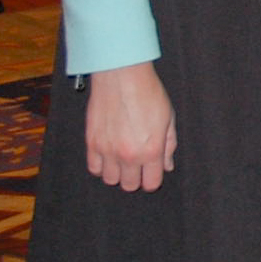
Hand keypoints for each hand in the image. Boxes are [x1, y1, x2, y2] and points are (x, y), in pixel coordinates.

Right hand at [85, 61, 175, 191]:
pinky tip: (108, 155)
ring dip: (117, 173)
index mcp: (151, 151)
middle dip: (135, 178)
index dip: (152, 180)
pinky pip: (94, 168)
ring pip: (110, 180)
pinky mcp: (91, 143)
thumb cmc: (149, 93)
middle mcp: (128, 155)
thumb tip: (167, 166)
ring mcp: (107, 151)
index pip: (150, 184)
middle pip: (129, 185)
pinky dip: (101, 166)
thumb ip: (169, 145)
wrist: (122, 76)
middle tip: (138, 164)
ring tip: (122, 159)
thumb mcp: (168, 118)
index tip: (152, 172)